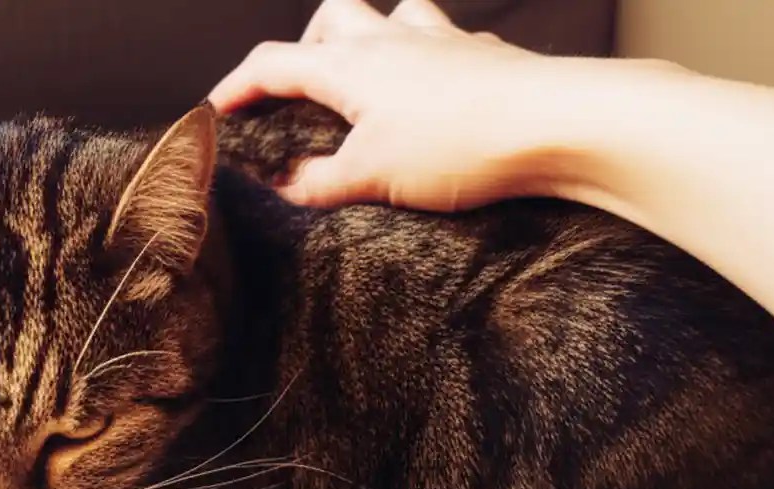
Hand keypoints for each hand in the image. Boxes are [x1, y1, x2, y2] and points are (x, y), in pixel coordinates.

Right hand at [209, 0, 568, 210]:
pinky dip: (429, 59)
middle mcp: (391, 41)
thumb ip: (321, 182)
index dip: (236, 87)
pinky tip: (438, 93)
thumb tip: (286, 187)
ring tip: (371, 80)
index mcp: (350, 66)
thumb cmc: (462, 143)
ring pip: (393, 13)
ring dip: (373, 38)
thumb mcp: (373, 175)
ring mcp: (441, 42)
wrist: (556, 123)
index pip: (272, 64)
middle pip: (331, 16)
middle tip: (303, 89)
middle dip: (306, 46)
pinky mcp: (483, 58)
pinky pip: (445, 40)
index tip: (216, 111)